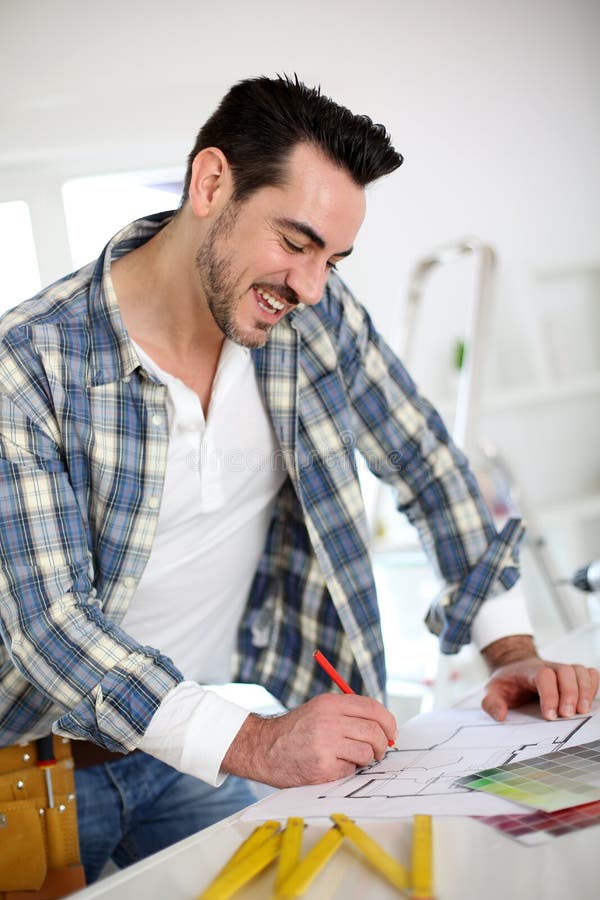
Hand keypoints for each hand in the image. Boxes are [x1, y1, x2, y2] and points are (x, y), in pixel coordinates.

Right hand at [220, 693, 397, 787]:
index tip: (391, 733)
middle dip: (382, 745)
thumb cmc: (296, 731)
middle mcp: (329, 721)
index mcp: (331, 703)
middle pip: (375, 732)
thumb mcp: (320, 710)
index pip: (373, 708)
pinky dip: (347, 771)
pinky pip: (351, 771)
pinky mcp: (323, 768)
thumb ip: (348, 714)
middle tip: (378, 752)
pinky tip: (332, 767)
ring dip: (364, 760)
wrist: (264, 748)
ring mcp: (326, 745)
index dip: (388, 722)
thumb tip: (384, 727)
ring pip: (366, 753)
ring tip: (350, 759)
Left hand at [481, 636, 598, 721]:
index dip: (549, 694)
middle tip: (567, 715)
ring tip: (582, 711)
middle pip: (566, 671)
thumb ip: (491, 702)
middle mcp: (548, 666)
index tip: (549, 716)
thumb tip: (500, 716)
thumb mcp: (491, 690)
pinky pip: (589, 674)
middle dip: (569, 693)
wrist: (515, 668)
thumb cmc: (507, 683)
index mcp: (528, 670)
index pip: (544, 675)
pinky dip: (593, 685)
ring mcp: (562, 670)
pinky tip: (589, 702)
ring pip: (580, 671)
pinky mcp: (572, 676)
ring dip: (585, 690)